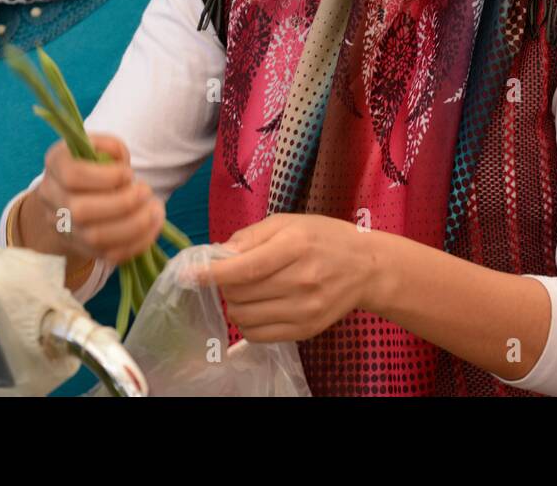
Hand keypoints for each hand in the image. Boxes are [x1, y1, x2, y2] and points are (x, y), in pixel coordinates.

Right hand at [23, 134, 164, 265]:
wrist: (74, 194)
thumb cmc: (93, 165)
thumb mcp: (99, 146)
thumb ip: (111, 148)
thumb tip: (121, 161)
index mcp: (55, 165)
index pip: (73, 175)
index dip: (107, 176)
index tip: (129, 173)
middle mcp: (53, 199)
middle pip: (81, 211)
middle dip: (123, 203)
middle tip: (146, 192)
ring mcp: (65, 228)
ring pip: (95, 237)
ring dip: (134, 225)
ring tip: (155, 209)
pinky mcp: (83, 248)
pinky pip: (110, 254)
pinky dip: (138, 242)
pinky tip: (153, 225)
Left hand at [196, 214, 382, 342]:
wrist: (367, 268)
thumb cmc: (324, 238)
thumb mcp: (289, 222)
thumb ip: (251, 236)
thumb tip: (217, 253)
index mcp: (295, 246)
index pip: (244, 268)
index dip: (211, 273)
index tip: (189, 274)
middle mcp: (301, 280)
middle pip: (239, 294)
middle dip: (225, 285)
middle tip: (234, 274)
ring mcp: (304, 309)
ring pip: (243, 317)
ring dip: (234, 304)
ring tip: (247, 291)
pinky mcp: (305, 330)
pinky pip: (258, 335)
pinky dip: (247, 323)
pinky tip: (257, 307)